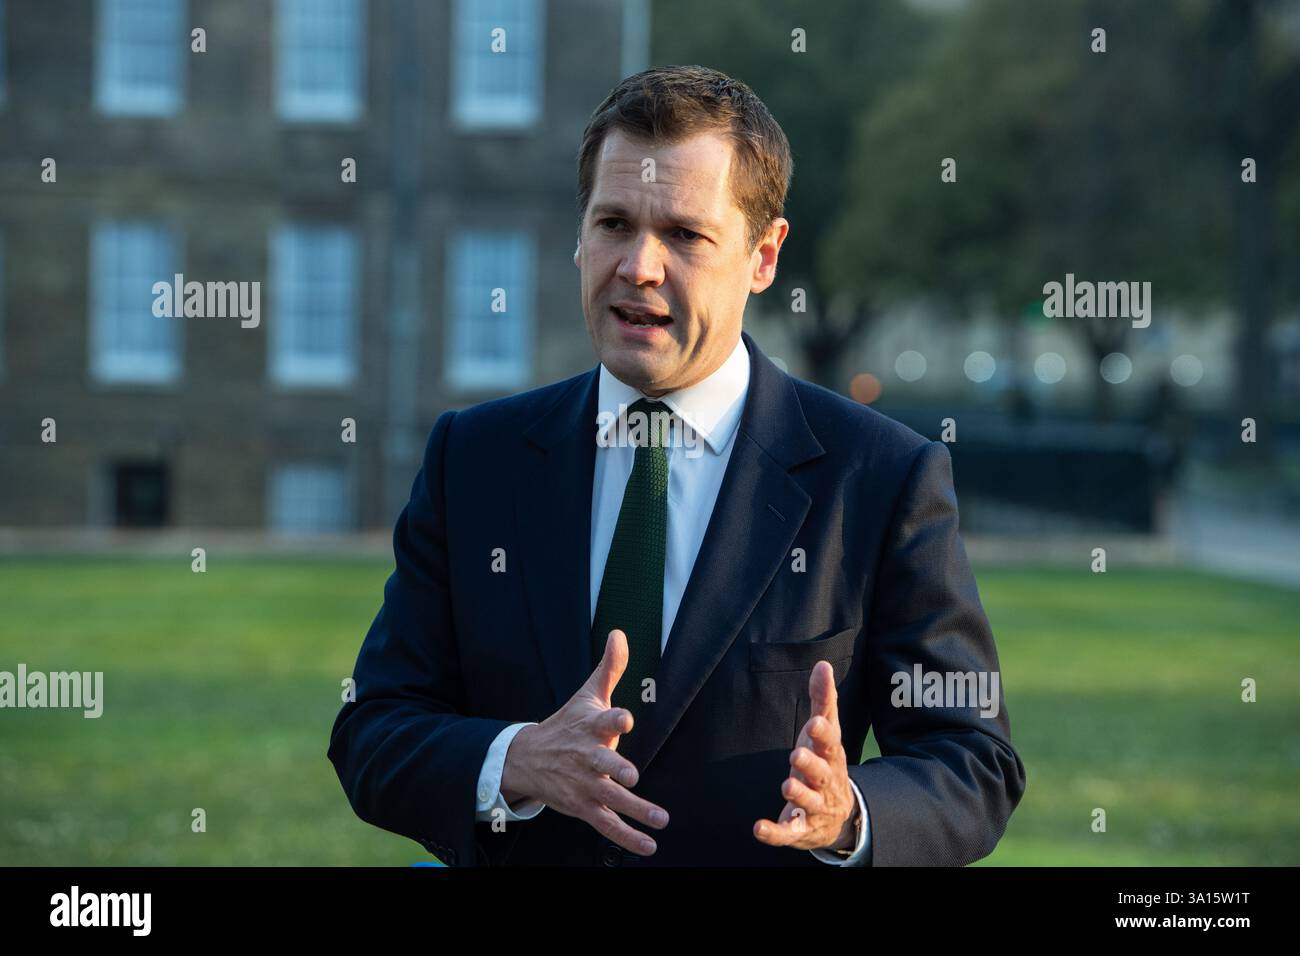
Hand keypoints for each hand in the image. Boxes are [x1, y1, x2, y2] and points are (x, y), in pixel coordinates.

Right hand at [499, 628, 669, 855]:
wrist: (527, 758)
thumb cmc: (566, 724)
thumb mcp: (586, 694)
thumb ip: (609, 667)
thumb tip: (620, 632)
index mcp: (590, 727)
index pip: (604, 720)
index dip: (615, 719)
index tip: (625, 719)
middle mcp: (587, 757)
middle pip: (602, 763)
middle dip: (615, 769)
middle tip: (630, 775)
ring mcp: (585, 785)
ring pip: (610, 798)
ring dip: (634, 809)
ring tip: (660, 819)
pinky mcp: (585, 807)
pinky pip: (607, 824)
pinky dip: (627, 837)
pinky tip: (649, 845)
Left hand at [752, 660, 856, 851]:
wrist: (839, 814)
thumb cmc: (825, 763)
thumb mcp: (825, 732)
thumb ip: (823, 700)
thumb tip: (823, 664)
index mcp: (831, 757)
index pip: (830, 743)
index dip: (823, 733)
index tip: (815, 722)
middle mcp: (826, 782)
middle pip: (821, 773)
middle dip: (810, 764)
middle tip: (796, 754)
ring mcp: (815, 807)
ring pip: (809, 802)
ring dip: (798, 794)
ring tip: (786, 784)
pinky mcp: (800, 829)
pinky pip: (788, 832)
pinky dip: (775, 832)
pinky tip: (758, 828)